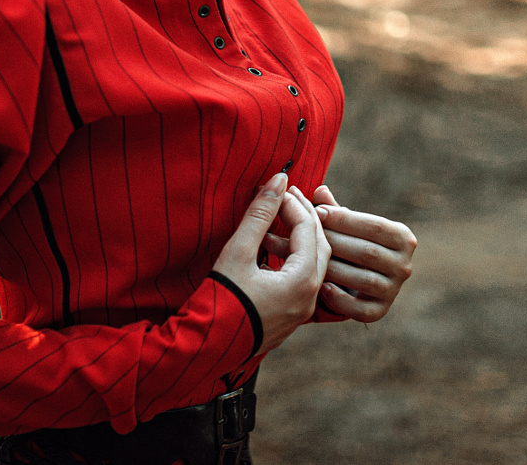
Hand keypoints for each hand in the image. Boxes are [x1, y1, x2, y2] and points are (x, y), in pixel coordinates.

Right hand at [213, 173, 330, 355]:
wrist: (207, 347)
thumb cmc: (221, 299)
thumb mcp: (238, 251)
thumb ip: (260, 214)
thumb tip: (278, 180)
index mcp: (303, 280)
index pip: (309, 228)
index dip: (294, 203)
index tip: (278, 187)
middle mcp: (310, 296)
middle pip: (320, 245)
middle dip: (305, 217)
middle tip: (287, 196)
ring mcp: (303, 310)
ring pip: (314, 263)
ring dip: (300, 238)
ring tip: (279, 217)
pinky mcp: (292, 317)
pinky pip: (304, 280)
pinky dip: (295, 258)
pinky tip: (275, 247)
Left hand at [262, 184, 415, 322]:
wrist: (355, 280)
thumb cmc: (349, 244)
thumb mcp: (346, 227)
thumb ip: (335, 211)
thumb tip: (319, 191)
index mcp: (403, 238)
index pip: (375, 226)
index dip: (345, 219)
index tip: (317, 211)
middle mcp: (405, 265)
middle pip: (368, 253)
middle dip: (334, 242)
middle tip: (303, 234)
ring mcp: (394, 290)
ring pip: (363, 280)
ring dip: (333, 269)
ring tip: (306, 259)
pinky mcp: (381, 312)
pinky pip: (361, 309)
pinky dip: (341, 299)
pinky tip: (321, 287)